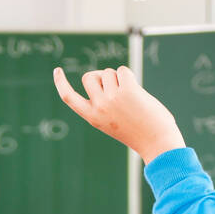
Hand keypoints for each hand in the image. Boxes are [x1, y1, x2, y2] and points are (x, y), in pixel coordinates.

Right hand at [52, 66, 185, 163]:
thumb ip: (104, 103)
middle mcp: (98, 107)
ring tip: (130, 97)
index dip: (61, 83)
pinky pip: (122, 71)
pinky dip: (130, 77)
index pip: (69, 98)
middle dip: (100, 76)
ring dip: (119, 78)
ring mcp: (112, 98)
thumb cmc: (138, 132)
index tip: (57, 71)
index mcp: (92, 117)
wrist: (156, 142)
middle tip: (115, 88)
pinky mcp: (127, 90)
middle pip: (89, 77)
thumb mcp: (113, 121)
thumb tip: (106, 75)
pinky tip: (137, 92)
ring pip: (108, 72)